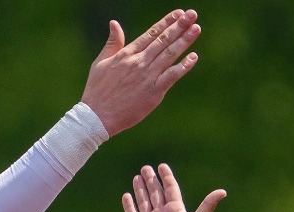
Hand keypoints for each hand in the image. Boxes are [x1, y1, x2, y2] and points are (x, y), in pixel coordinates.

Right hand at [80, 10, 201, 135]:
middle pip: (163, 40)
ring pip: (170, 54)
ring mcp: (147, 76)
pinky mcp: (154, 92)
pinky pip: (172, 76)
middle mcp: (139, 62)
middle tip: (192, 14)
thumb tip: (114, 23)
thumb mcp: (100, 62)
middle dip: (179, 26)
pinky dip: (183, 66)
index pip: (151, 34)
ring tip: (196, 28)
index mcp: (127, 54)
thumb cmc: (97, 90)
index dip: (166, 22)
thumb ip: (112, 43)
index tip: (178, 13)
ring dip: (184, 40)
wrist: (97, 116)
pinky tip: (194, 57)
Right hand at [124, 163, 225, 211]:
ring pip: (144, 202)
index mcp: (175, 211)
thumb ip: (208, 206)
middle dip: (151, 181)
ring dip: (140, 190)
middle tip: (146, 167)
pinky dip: (129, 206)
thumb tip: (223, 192)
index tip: (162, 166)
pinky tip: (126, 196)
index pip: (170, 190)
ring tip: (137, 177)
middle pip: (156, 193)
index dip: (167, 178)